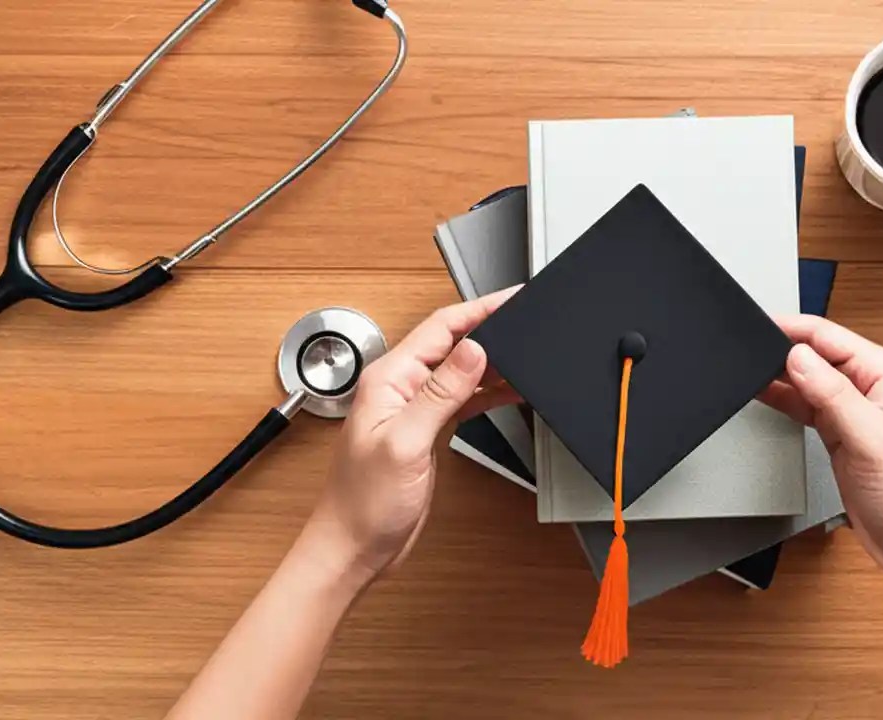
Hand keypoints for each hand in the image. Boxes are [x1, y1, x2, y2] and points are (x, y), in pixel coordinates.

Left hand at [301, 289, 520, 584]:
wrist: (353, 548)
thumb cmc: (363, 504)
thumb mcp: (405, 443)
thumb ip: (441, 393)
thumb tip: (473, 351)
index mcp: (389, 380)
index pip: (441, 328)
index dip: (479, 309)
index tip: (512, 298)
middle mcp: (399, 388)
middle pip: (452, 343)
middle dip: (491, 329)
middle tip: (529, 322)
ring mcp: (412, 409)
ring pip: (460, 370)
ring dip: (493, 362)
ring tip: (529, 355)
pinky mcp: (424, 430)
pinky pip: (461, 398)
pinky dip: (487, 392)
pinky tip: (509, 390)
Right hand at [759, 315, 882, 579]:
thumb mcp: (869, 437)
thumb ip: (831, 393)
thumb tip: (798, 357)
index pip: (826, 335)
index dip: (790, 328)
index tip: (757, 326)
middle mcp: (868, 385)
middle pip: (814, 353)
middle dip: (780, 349)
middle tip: (745, 352)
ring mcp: (852, 409)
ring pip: (806, 378)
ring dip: (779, 375)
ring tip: (746, 371)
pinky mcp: (839, 433)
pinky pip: (804, 405)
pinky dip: (783, 399)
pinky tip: (763, 394)